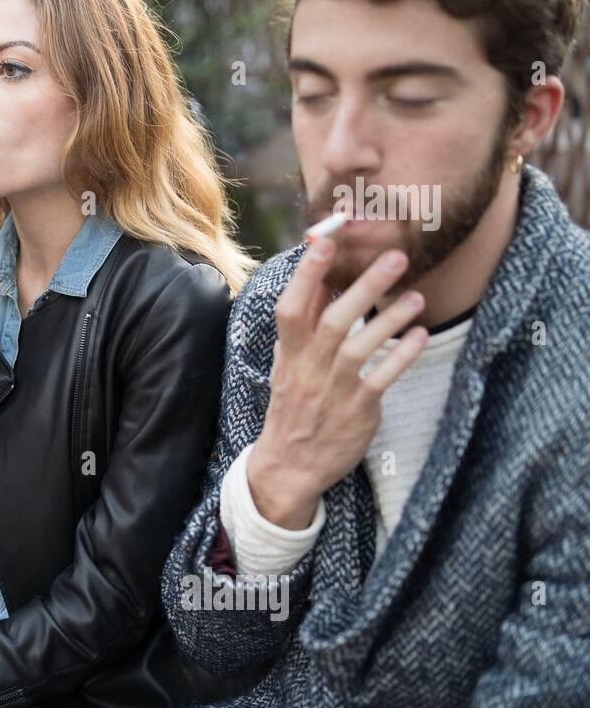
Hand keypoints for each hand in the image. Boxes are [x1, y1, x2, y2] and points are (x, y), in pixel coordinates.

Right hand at [247, 239, 428, 529]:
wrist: (290, 465)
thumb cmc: (293, 406)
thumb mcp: (289, 364)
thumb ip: (305, 325)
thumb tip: (319, 281)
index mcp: (289, 354)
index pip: (291, 308)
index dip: (306, 275)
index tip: (323, 242)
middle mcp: (309, 368)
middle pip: (334, 321)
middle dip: (365, 286)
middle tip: (396, 257)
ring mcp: (333, 390)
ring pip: (360, 347)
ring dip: (390, 318)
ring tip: (416, 296)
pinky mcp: (358, 410)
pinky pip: (382, 377)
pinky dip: (401, 355)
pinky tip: (419, 335)